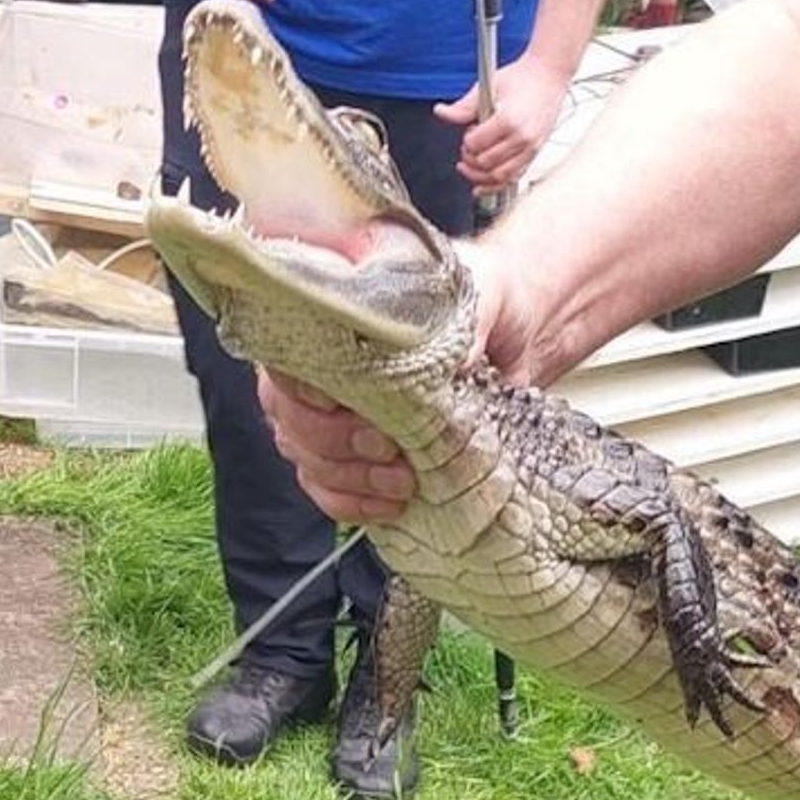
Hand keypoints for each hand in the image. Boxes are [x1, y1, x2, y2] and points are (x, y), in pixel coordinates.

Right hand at [257, 244, 562, 523]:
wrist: (514, 336)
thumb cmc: (490, 303)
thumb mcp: (491, 294)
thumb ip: (468, 323)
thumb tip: (456, 362)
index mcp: (337, 313)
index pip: (285, 350)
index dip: (300, 383)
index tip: (336, 403)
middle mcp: (319, 363)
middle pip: (288, 411)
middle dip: (335, 439)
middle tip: (389, 447)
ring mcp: (326, 412)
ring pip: (303, 454)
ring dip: (350, 477)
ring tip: (403, 481)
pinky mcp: (349, 454)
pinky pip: (324, 488)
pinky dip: (353, 502)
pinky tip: (390, 505)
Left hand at [433, 56, 572, 191]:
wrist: (548, 77)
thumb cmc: (523, 79)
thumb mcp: (489, 86)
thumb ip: (463, 106)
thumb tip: (441, 112)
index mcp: (509, 121)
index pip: (476, 145)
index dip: (466, 141)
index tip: (468, 131)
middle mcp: (522, 138)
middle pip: (485, 163)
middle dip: (471, 157)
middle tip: (469, 145)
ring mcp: (531, 149)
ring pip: (499, 177)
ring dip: (480, 174)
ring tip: (471, 164)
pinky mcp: (535, 154)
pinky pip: (514, 179)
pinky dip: (496, 186)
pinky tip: (482, 186)